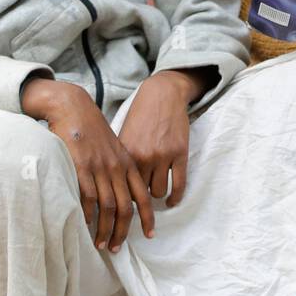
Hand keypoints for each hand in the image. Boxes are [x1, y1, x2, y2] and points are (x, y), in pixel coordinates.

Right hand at [21, 77, 154, 251]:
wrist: (74, 107)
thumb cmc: (92, 130)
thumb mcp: (114, 148)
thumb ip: (119, 168)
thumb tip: (121, 193)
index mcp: (128, 163)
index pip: (142, 196)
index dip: (147, 217)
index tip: (149, 235)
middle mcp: (117, 167)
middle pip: (125, 207)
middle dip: (122, 231)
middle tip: (116, 248)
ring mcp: (99, 168)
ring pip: (107, 207)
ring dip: (105, 229)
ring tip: (100, 244)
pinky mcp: (80, 167)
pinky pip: (88, 197)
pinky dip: (88, 214)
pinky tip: (86, 225)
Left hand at [119, 70, 204, 208]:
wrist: (163, 94)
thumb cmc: (141, 114)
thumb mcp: (125, 134)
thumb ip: (121, 158)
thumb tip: (115, 184)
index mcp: (127, 153)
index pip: (122, 186)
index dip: (123, 194)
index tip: (124, 198)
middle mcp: (144, 156)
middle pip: (140, 192)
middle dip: (140, 195)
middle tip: (140, 194)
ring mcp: (163, 155)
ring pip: (159, 191)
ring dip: (157, 193)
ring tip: (156, 189)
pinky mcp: (180, 153)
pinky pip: (179, 184)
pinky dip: (175, 197)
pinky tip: (172, 201)